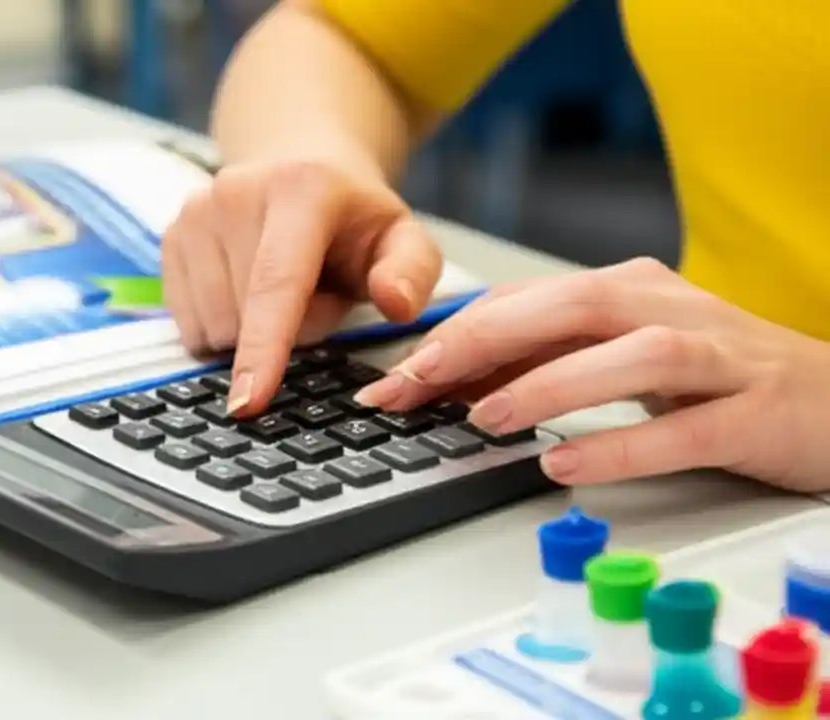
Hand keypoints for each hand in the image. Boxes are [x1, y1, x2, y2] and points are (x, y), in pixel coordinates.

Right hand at [161, 160, 442, 416]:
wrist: (303, 163)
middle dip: (288, 332)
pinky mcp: (170, 235)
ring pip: (214, 325)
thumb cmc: (355, 218)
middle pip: (246, 315)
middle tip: (318, 295)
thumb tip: (397, 303)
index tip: (249, 402)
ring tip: (284, 290)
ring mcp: (195, 213)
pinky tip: (246, 291)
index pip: (276, 282)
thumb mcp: (402, 239)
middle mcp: (235, 192)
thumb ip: (413, 272)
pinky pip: (189, 322)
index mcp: (300, 189)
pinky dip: (222, 325)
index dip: (263, 347)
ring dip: (252, 331)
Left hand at [353, 257, 829, 492]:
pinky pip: (685, 427)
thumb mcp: (620, 354)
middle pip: (570, 305)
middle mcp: (670, 309)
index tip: (394, 376)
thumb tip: (455, 377)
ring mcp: (718, 358)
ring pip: (632, 354)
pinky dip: (622, 445)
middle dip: (484, 341)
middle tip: (418, 381)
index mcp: (629, 290)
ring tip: (486, 417)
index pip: (528, 300)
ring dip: (551, 384)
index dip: (455, 334)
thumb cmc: (717, 376)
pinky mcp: (756, 412)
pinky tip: (567, 464)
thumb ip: (546, 359)